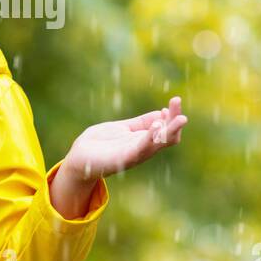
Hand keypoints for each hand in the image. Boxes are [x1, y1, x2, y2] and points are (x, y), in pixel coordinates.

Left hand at [63, 96, 186, 182]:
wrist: (79, 158)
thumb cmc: (101, 143)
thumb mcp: (124, 128)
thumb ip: (141, 123)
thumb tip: (162, 113)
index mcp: (144, 141)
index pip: (166, 129)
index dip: (173, 116)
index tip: (174, 101)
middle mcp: (143, 149)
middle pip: (168, 138)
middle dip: (176, 123)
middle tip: (182, 107)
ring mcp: (134, 155)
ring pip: (158, 144)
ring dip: (170, 131)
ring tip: (180, 119)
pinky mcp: (122, 159)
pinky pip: (140, 149)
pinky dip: (149, 138)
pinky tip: (156, 126)